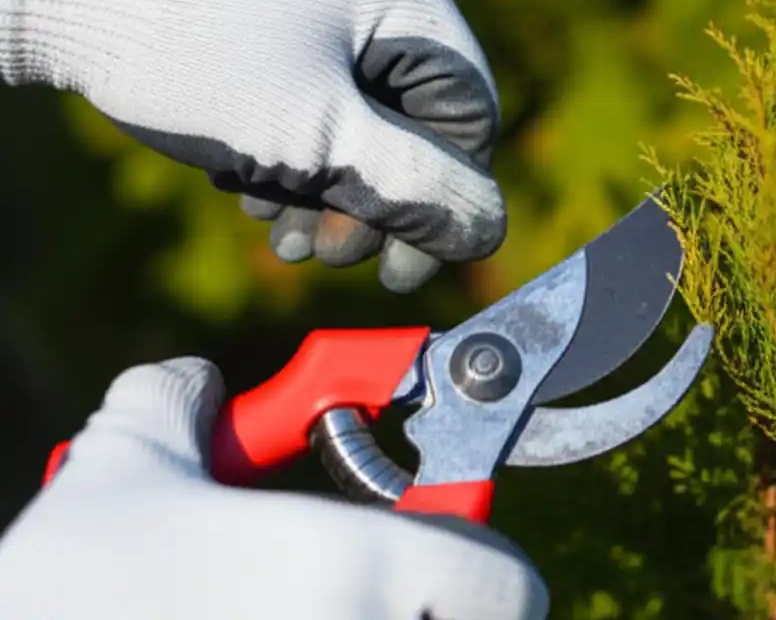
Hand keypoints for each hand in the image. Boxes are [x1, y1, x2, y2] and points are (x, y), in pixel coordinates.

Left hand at [0, 0, 503, 291]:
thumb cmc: (175, 50)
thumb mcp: (311, 138)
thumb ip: (414, 190)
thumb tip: (490, 233)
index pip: (468, 111)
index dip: (443, 199)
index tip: (399, 267)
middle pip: (409, 106)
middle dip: (368, 193)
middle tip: (323, 251)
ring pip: (358, 93)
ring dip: (325, 171)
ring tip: (272, 218)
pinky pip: (314, 66)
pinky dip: (293, 128)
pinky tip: (249, 170)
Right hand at [0, 359, 547, 619]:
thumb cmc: (62, 589)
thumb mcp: (117, 473)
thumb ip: (173, 402)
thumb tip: (194, 385)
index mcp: (355, 569)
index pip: (507, 580)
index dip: (482, 559)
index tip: (440, 544)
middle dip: (437, 606)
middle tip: (379, 584)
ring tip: (305, 606)